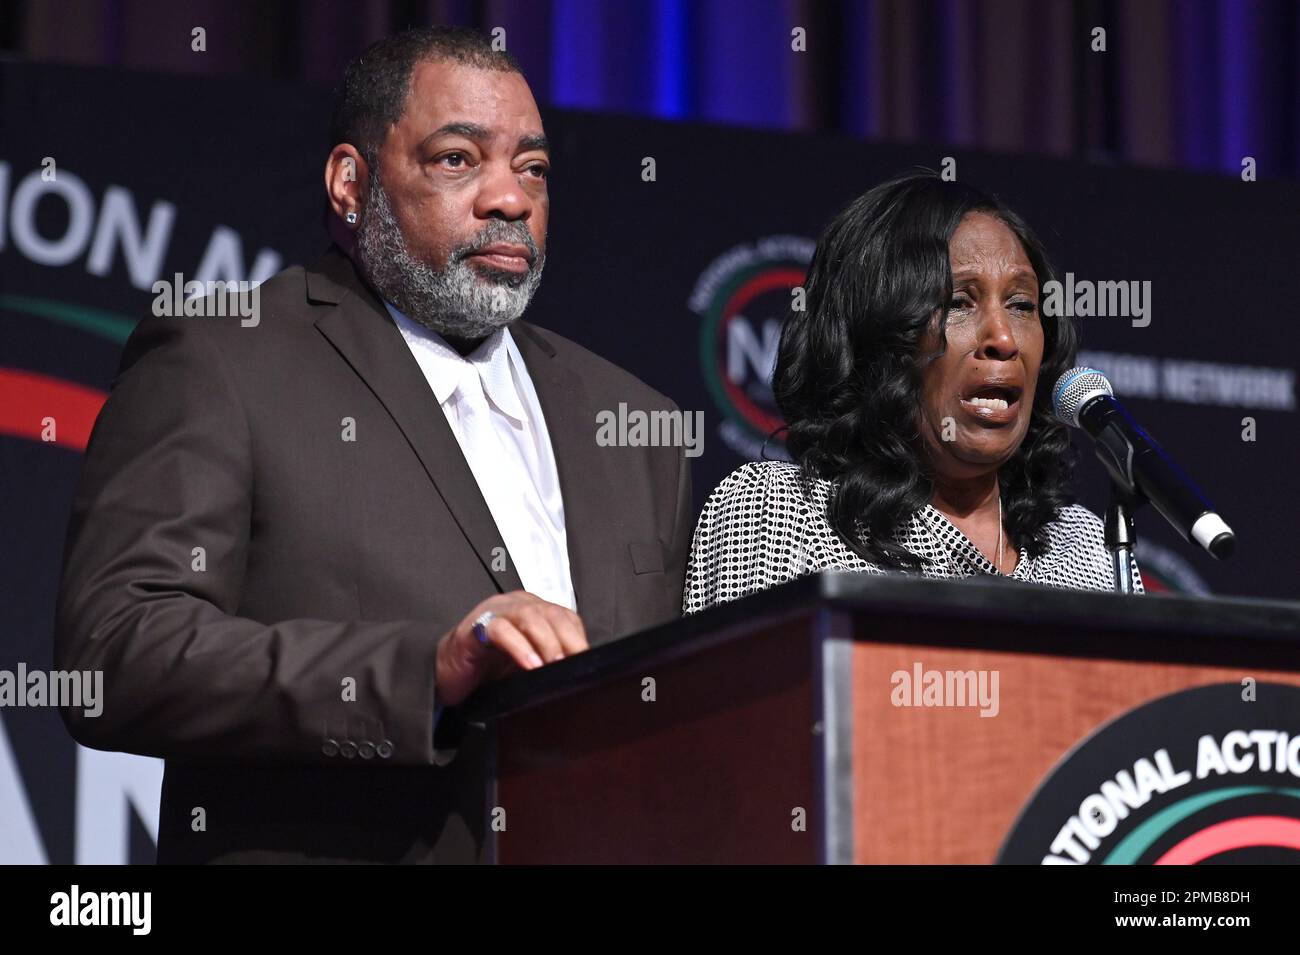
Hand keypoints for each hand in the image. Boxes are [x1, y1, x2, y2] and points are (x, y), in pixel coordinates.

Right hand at [434, 591, 587, 706]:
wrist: (447, 674)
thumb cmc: (488, 669)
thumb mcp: (526, 665)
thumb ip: (549, 662)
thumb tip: (578, 674)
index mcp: (533, 610)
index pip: (565, 616)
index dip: (578, 637)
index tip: (587, 661)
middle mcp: (516, 605)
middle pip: (551, 614)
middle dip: (567, 640)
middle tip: (573, 664)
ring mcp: (495, 612)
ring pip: (528, 616)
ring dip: (546, 641)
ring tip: (553, 665)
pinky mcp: (474, 627)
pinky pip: (500, 629)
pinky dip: (518, 646)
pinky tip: (529, 665)